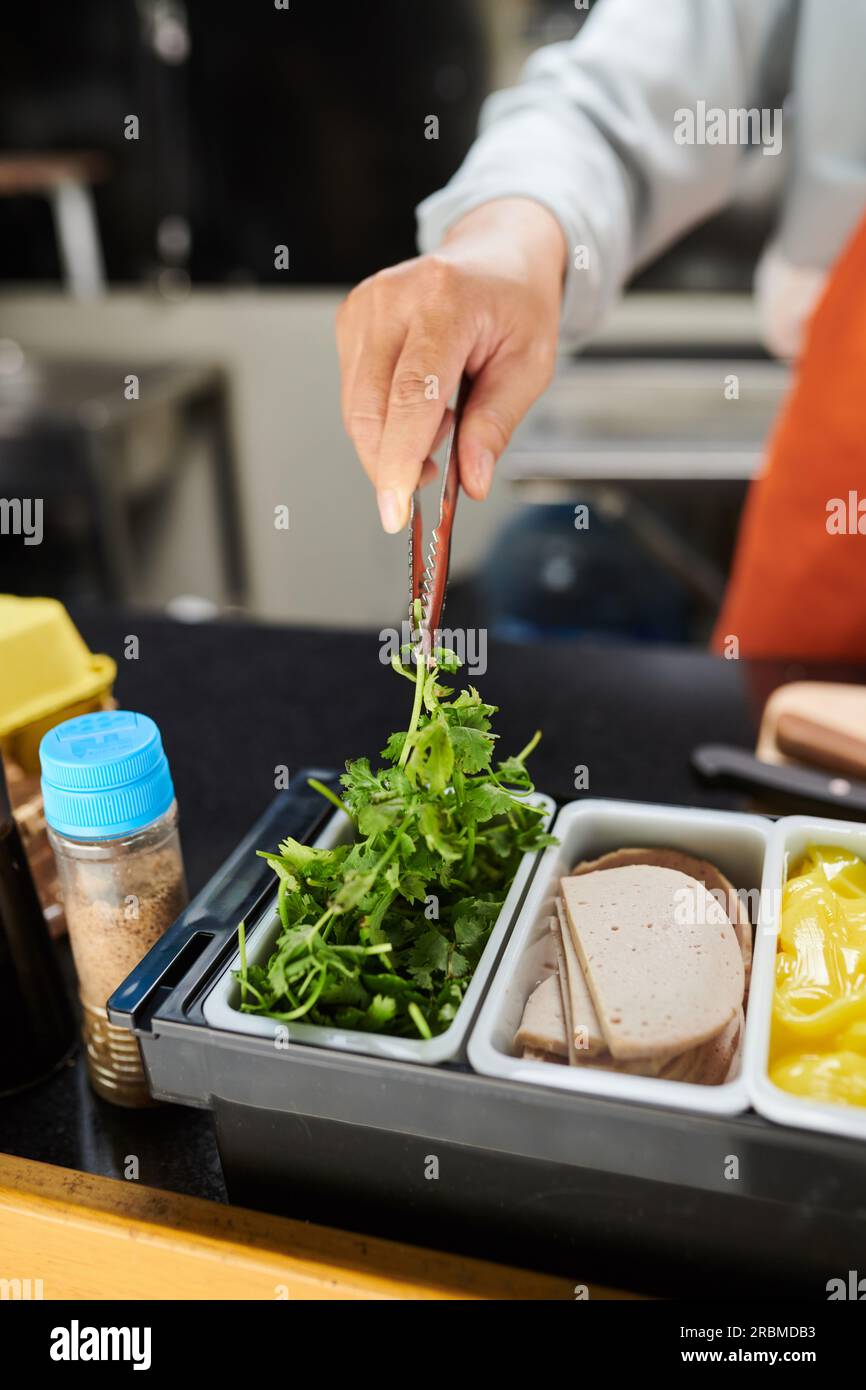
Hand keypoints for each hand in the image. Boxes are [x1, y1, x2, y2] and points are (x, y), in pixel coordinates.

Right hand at [336, 197, 566, 531]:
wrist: (497, 251)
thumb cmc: (517, 303)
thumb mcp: (530, 366)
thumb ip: (496, 424)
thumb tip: (471, 480)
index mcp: (445, 302)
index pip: (411, 396)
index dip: (398, 459)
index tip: (395, 508)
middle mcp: (393, 299)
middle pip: (369, 409)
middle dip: (392, 464)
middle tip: (432, 476)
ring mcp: (364, 307)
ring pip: (356, 409)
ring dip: (392, 441)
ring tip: (442, 422)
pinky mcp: (350, 321)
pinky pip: (355, 395)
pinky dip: (385, 419)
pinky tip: (420, 404)